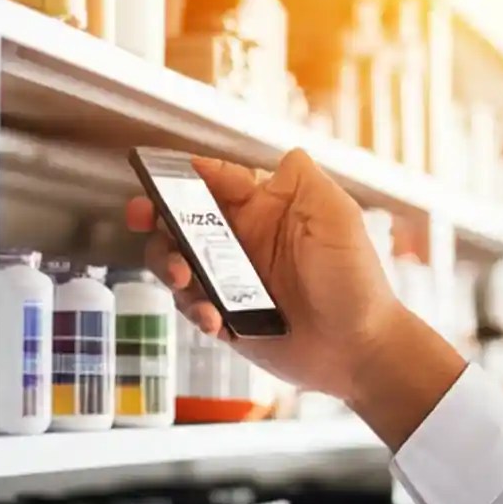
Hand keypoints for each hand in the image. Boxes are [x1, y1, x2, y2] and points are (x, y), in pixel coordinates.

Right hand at [126, 149, 401, 400]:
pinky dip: (192, 309)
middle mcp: (242, 241)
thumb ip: (304, 180)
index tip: (159, 174)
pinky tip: (213, 319)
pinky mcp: (226, 316)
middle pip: (181, 219)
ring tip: (185, 280)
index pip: (215, 182)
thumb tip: (284, 153)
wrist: (359, 349)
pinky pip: (191, 305)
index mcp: (265, 210)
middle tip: (143, 217)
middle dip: (156, 216)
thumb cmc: (355, 281)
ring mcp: (231, 280)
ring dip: (169, 266)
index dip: (184, 174)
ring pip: (177, 262)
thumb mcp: (337, 217)